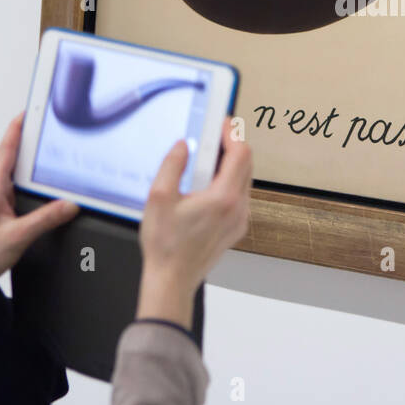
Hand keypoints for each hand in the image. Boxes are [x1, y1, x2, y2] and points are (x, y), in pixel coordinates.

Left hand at [0, 112, 79, 289]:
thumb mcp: (17, 236)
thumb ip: (45, 219)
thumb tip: (69, 204)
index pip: (6, 151)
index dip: (17, 130)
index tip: (27, 113)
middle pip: (12, 157)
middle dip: (28, 139)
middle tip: (45, 124)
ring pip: (16, 173)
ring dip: (30, 159)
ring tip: (49, 147)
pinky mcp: (2, 210)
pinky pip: (19, 187)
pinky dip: (32, 179)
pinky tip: (44, 182)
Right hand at [136, 118, 251, 327]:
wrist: (172, 280)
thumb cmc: (165, 246)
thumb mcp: (158, 198)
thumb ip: (172, 166)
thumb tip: (183, 146)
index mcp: (223, 198)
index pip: (240, 154)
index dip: (232, 133)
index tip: (222, 123)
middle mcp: (238, 208)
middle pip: (246, 165)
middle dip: (232, 146)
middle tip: (213, 135)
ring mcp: (240, 220)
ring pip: (245, 180)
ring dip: (230, 164)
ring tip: (207, 158)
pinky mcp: (236, 228)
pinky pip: (240, 196)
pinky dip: (229, 182)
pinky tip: (208, 183)